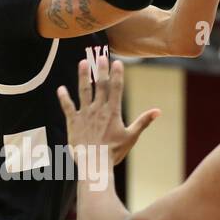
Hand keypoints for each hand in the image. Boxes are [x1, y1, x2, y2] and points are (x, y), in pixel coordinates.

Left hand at [57, 51, 159, 165]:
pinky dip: (64, 97)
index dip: (117, 74)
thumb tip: (158, 111)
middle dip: (101, 70)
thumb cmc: (114, 152)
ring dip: (83, 76)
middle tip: (100, 56)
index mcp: (113, 112)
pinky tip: (61, 88)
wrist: (94, 163)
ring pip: (84, 91)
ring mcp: (84, 114)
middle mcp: (98, 109)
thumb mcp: (131, 136)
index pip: (116, 88)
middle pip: (100, 85)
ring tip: (83, 63)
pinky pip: (67, 107)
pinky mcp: (73, 122)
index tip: (117, 62)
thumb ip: (143, 121)